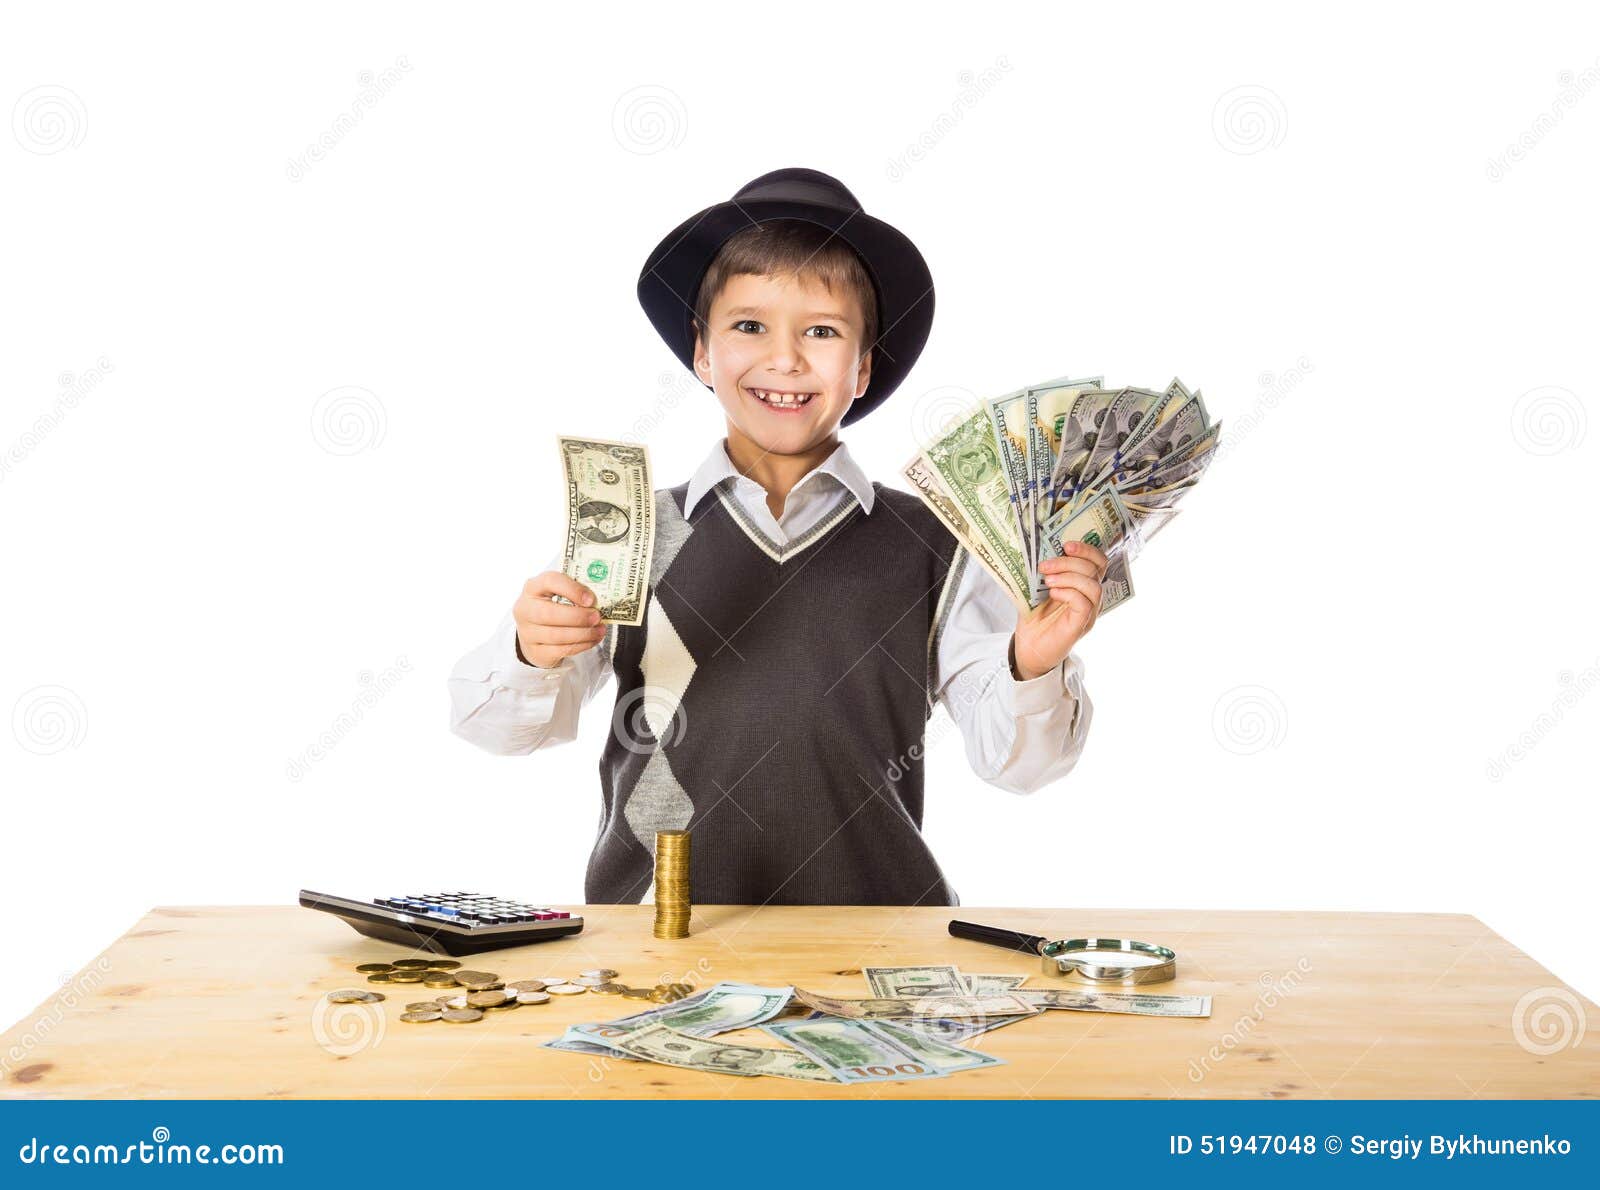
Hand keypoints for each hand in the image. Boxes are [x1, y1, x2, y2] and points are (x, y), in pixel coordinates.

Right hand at [513, 571, 606, 668]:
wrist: (534, 632)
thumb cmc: (552, 607)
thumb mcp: (559, 593)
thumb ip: (575, 592)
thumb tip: (598, 601)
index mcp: (533, 587)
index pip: (549, 581)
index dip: (572, 589)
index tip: (590, 599)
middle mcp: (525, 609)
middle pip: (549, 613)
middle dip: (578, 617)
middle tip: (597, 617)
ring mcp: (527, 632)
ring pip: (556, 636)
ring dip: (583, 633)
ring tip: (600, 630)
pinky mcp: (535, 651)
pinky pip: (560, 650)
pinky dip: (581, 646)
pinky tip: (593, 640)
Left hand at [1011, 540, 1107, 680]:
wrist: (1028, 647)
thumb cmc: (1034, 617)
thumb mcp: (1036, 587)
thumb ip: (1043, 570)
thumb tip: (1036, 548)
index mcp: (1083, 584)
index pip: (1099, 561)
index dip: (1087, 549)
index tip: (1066, 545)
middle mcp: (1091, 597)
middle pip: (1096, 570)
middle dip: (1070, 562)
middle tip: (1045, 565)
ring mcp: (1089, 612)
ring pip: (1093, 586)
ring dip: (1068, 577)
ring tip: (1047, 580)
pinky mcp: (1081, 625)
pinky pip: (1084, 604)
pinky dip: (1068, 593)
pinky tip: (1052, 593)